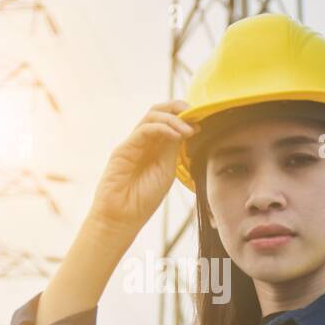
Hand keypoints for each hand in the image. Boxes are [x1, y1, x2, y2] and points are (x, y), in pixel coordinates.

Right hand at [89, 100, 197, 236]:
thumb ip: (173, 150)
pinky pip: (144, 130)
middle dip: (178, 107)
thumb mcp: (166, 171)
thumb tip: (186, 129)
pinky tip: (176, 135)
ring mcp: (133, 143)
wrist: (122, 218)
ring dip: (173, 118)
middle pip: (159, 111)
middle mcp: (143, 141)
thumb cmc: (143, 199)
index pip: (169, 120)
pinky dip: (162, 128)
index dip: (185, 117)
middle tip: (195, 113)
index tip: (202, 123)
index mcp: (156, 147)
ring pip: (151, 116)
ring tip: (188, 129)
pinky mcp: (124, 149)